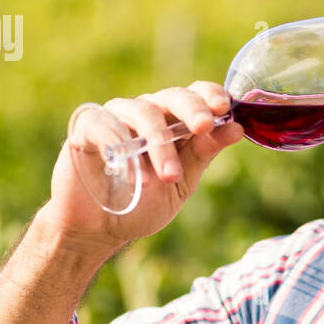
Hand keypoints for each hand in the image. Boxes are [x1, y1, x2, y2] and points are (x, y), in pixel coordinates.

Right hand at [42, 81, 243, 252]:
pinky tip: (134, 177)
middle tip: (203, 127)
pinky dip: (121, 146)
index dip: (210, 95)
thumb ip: (203, 154)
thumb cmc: (143, 203)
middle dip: (191, 110)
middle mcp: (148, 112)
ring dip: (160, 144)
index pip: (196, 94)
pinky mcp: (87, 127)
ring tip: (170, 176)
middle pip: (173, 97)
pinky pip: (105, 124)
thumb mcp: (181, 183)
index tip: (225, 107)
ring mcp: (117, 116)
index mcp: (174, 121)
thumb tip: (236, 129)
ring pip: (143, 113)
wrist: (100, 228)